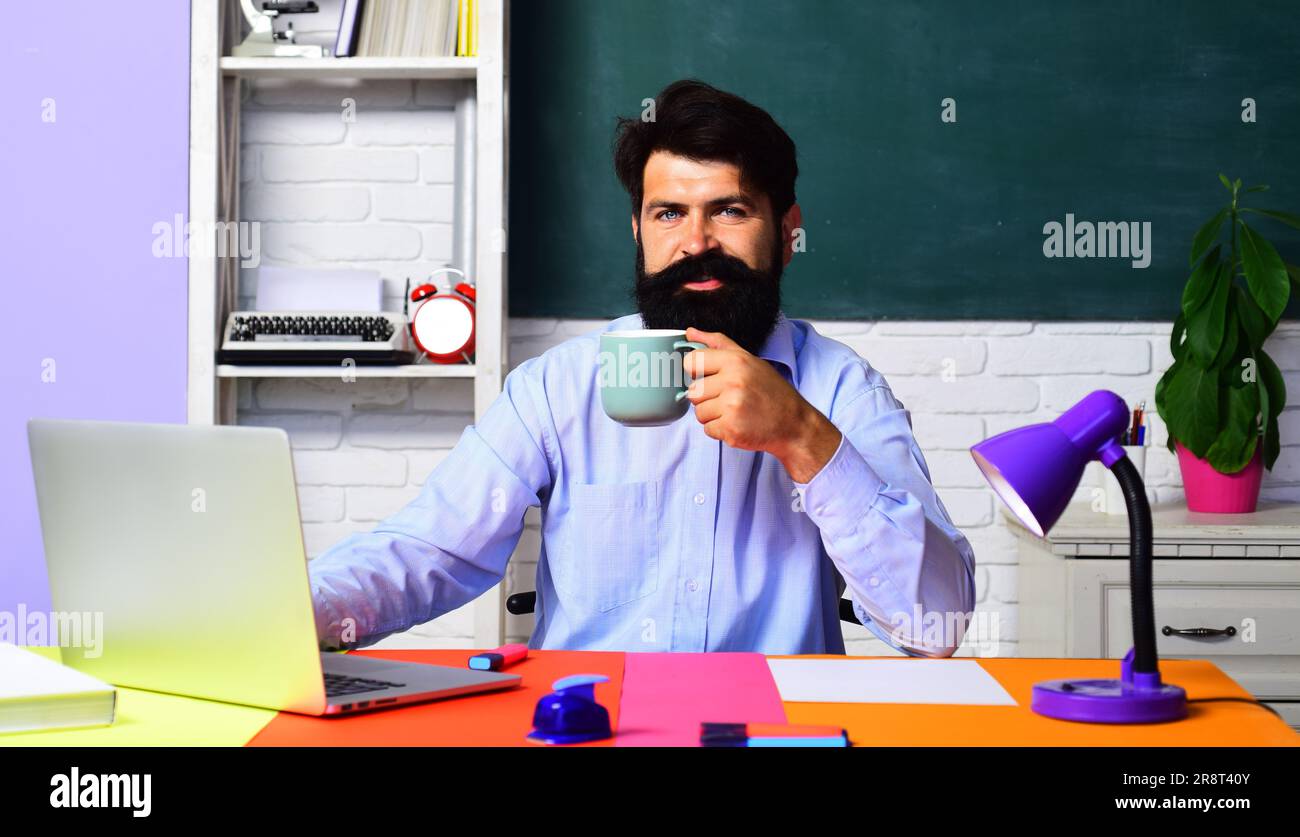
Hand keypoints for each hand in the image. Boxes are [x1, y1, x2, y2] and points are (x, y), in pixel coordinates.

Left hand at [682, 327, 841, 482]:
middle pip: (693, 391)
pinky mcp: (731, 429)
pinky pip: (708, 430)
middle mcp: (733, 382)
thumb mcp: (749, 360)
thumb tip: (690, 332)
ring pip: (699, 413)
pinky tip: (738, 424)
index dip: (697, 371)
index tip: (709, 377)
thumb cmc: (771, 392)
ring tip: (735, 412)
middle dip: (707, 398)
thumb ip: (718, 344)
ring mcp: (731, 407)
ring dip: (713, 416)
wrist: (794, 424)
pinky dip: (720, 430)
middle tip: (730, 398)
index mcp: (735, 361)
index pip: (692, 361)